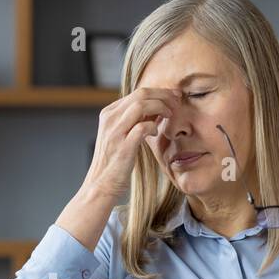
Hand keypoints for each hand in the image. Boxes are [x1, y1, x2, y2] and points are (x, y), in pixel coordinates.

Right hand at [80, 87, 182, 201]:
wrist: (100, 186)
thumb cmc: (114, 163)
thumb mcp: (122, 135)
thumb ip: (135, 120)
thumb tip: (157, 107)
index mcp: (109, 113)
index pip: (137, 93)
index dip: (159, 92)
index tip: (173, 98)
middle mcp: (110, 119)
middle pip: (141, 94)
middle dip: (164, 95)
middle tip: (178, 101)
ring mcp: (115, 132)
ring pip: (141, 105)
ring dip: (161, 107)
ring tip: (170, 114)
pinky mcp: (123, 146)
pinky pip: (143, 127)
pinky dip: (153, 127)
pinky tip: (156, 134)